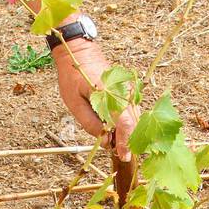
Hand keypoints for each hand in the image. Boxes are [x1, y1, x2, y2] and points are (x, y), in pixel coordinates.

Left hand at [53, 34, 137, 161]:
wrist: (78, 52)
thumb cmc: (72, 77)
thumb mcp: (74, 103)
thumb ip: (90, 123)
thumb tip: (105, 141)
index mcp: (109, 93)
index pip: (124, 122)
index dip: (125, 141)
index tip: (123, 156)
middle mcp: (123, 91)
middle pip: (134, 122)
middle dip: (129, 141)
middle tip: (121, 156)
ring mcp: (128, 90)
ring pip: (135, 118)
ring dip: (130, 134)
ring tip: (120, 147)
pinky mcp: (127, 91)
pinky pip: (132, 111)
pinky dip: (129, 125)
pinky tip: (120, 134)